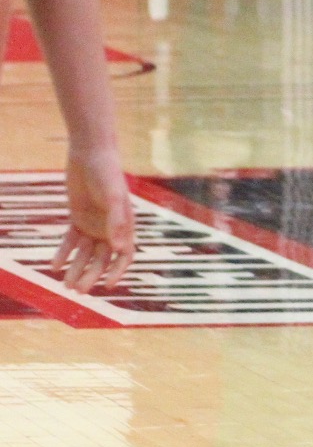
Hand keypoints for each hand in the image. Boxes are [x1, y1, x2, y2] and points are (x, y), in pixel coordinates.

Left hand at [52, 151, 133, 294]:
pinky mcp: (78, 219)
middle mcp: (110, 228)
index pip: (125, 255)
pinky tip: (54, 265)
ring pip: (85, 254)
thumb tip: (121, 248)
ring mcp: (94, 224)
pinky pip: (70, 241)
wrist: (90, 155)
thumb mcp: (113, 197)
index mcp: (125, 225)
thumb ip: (118, 221)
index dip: (117, 272)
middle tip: (78, 290)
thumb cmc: (107, 174)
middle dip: (91, 276)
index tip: (106, 286)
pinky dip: (63, 253)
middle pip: (102, 259)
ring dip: (76, 269)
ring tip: (64, 284)